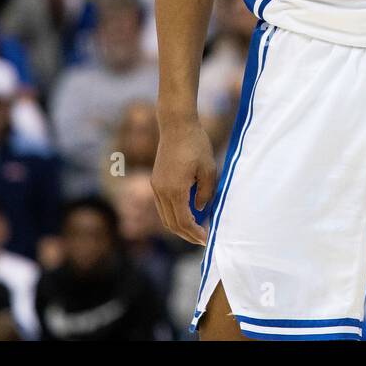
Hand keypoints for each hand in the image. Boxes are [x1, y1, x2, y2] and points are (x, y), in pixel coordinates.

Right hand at [151, 116, 214, 245]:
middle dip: (187, 235)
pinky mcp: (156, 181)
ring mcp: (156, 186)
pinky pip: (163, 206)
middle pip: (171, 224)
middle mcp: (161, 191)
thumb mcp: (209, 170)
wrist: (177, 126)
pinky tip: (187, 214)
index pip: (183, 222)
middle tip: (202, 239)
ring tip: (196, 230)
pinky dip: (173, 215)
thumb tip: (200, 210)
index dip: (195, 234)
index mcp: (175, 190)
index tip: (207, 239)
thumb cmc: (196, 145)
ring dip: (179, 226)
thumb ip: (206, 193)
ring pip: (165, 216)